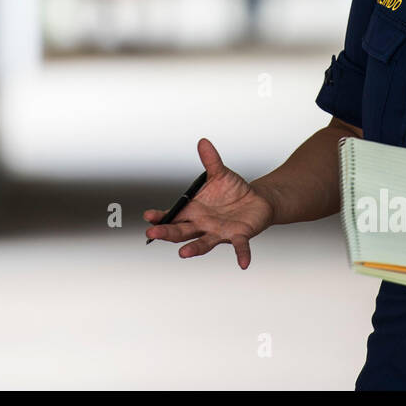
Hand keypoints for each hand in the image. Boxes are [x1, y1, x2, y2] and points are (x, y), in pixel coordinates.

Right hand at [143, 138, 273, 268]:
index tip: (148, 216)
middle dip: (166, 233)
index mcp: (194, 211)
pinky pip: (240, 246)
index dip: (160, 218)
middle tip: (152, 233)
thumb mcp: (221, 173)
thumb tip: (203, 142)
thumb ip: (211, 161)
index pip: (172, 216)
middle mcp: (202, 225)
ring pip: (203, 242)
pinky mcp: (239, 235)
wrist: (257, 200)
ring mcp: (219, 233)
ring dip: (193, 249)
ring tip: (183, 253)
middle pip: (181, 231)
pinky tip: (243, 263)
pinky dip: (242, 254)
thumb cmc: (233, 190)